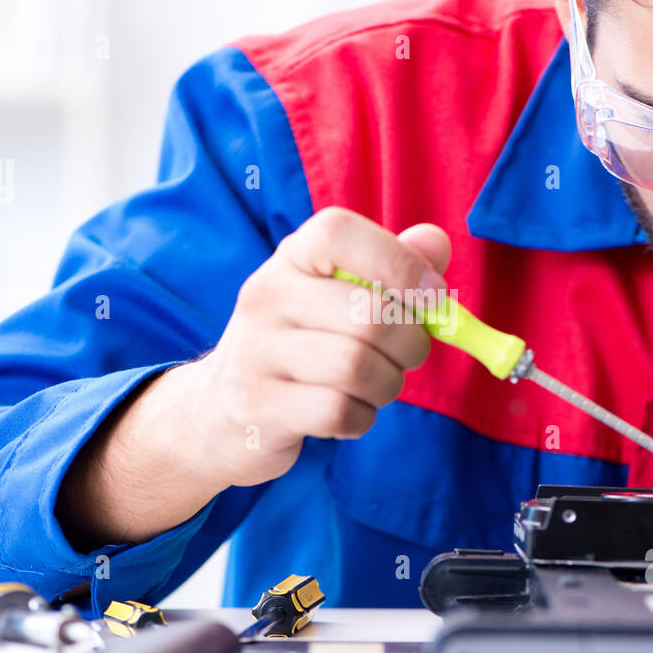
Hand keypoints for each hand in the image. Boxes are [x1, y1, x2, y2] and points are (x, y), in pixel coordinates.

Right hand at [57, 207, 451, 548]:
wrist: (216, 410)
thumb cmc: (297, 344)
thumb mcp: (336, 296)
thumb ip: (391, 266)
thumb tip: (436, 243)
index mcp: (291, 258)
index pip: (339, 233)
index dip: (398, 261)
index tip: (432, 294)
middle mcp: (267, 296)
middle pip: (368, 314)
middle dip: (410, 343)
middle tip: (407, 355)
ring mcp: (256, 352)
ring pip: (357, 367)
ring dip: (387, 385)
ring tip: (375, 386)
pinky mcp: (258, 406)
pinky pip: (339, 411)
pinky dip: (361, 419)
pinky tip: (348, 413)